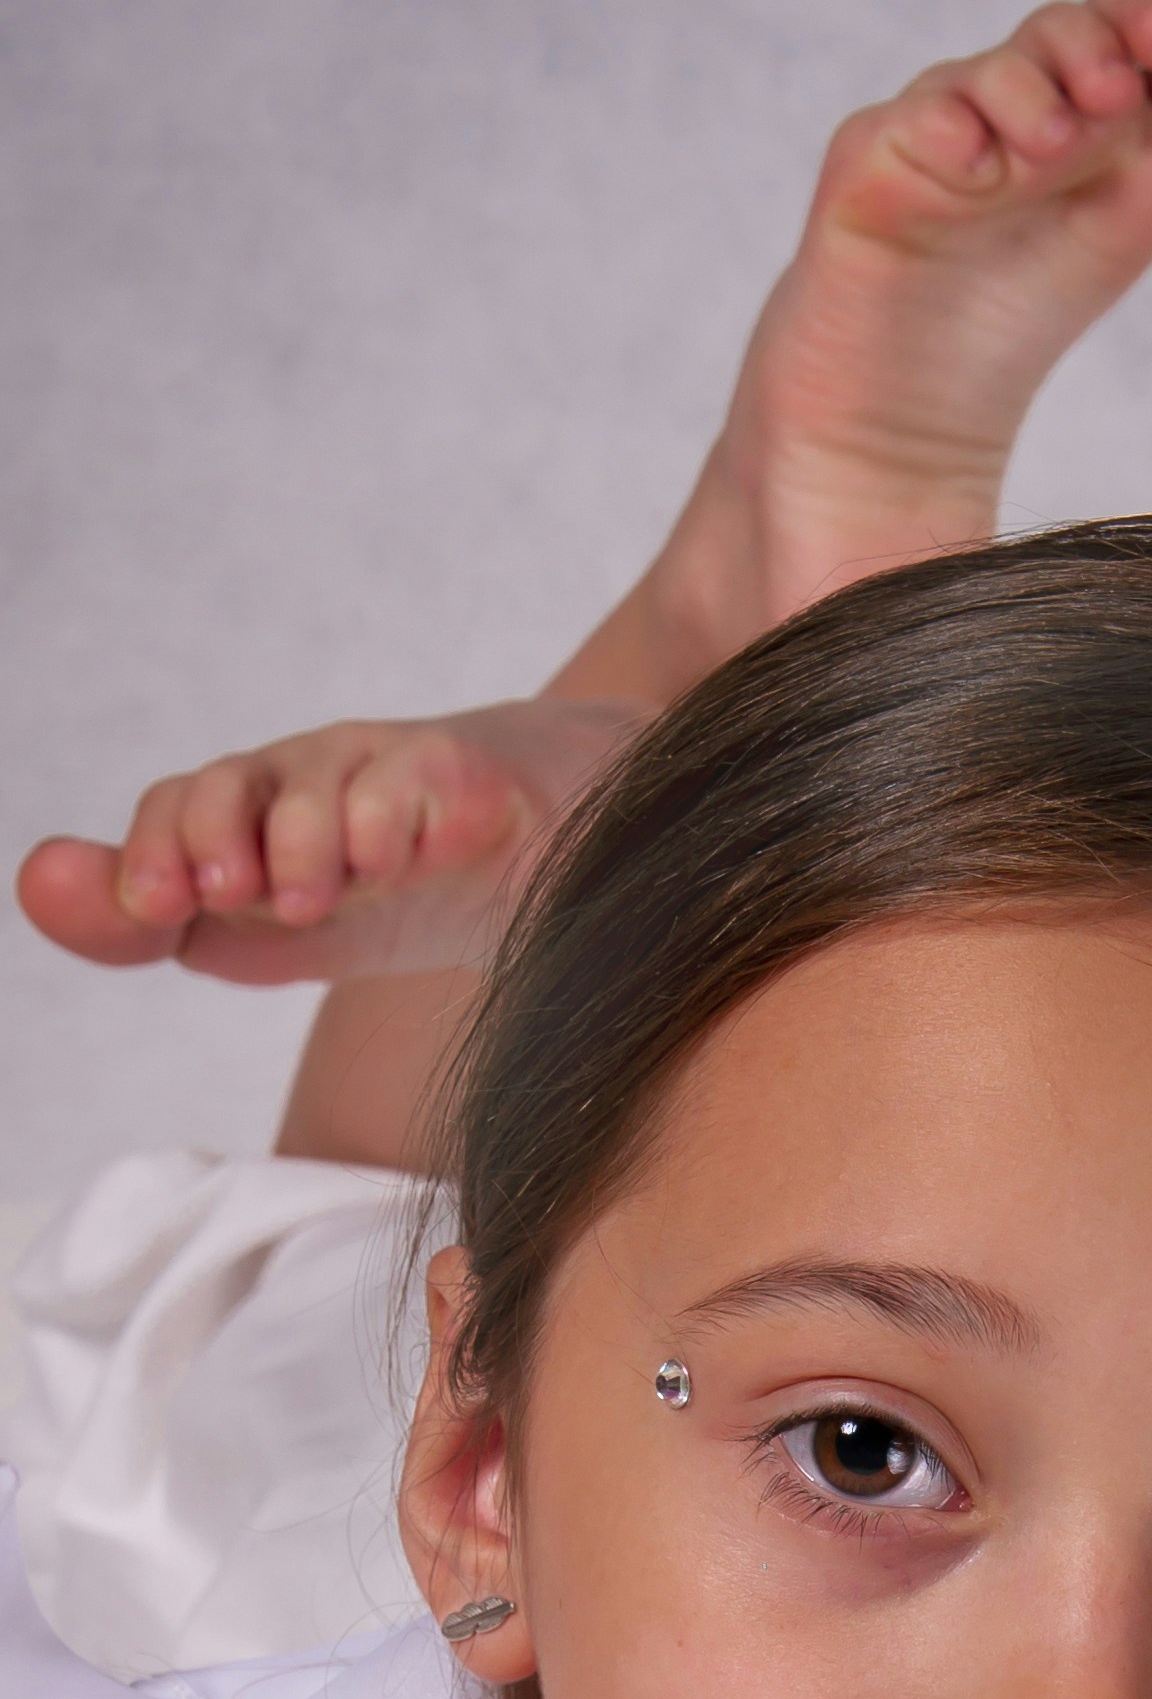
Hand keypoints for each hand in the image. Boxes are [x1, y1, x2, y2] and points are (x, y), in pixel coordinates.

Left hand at [16, 696, 645, 983]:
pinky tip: (400, 863)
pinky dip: (395, 825)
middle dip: (216, 834)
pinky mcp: (477, 779)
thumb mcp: (267, 927)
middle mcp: (318, 775)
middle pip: (241, 781)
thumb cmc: (399, 887)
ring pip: (326, 782)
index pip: (182, 807)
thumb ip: (152, 920)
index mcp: (260, 811)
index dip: (156, 848)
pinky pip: (421, 782)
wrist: (552, 857)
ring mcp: (398, 771)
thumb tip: (37, 881)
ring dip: (305, 843)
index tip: (160, 903)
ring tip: (322, 897)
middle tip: (234, 891)